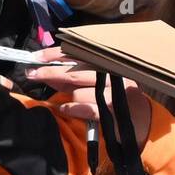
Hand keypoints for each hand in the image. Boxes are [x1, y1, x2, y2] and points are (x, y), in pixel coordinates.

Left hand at [27, 47, 151, 141]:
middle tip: (31, 73)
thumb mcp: (101, 80)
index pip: (78, 54)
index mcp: (108, 62)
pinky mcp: (112, 111)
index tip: (36, 56)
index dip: (55, 54)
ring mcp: (113, 93)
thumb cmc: (117, 96)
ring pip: (78, 91)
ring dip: (65, 96)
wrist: (143, 120)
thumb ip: (77, 74)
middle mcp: (112, 74)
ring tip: (59, 99)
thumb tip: (47, 70)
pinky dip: (71, 108)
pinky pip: (84, 108)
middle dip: (49, 72)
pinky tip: (64, 108)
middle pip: (74, 72)